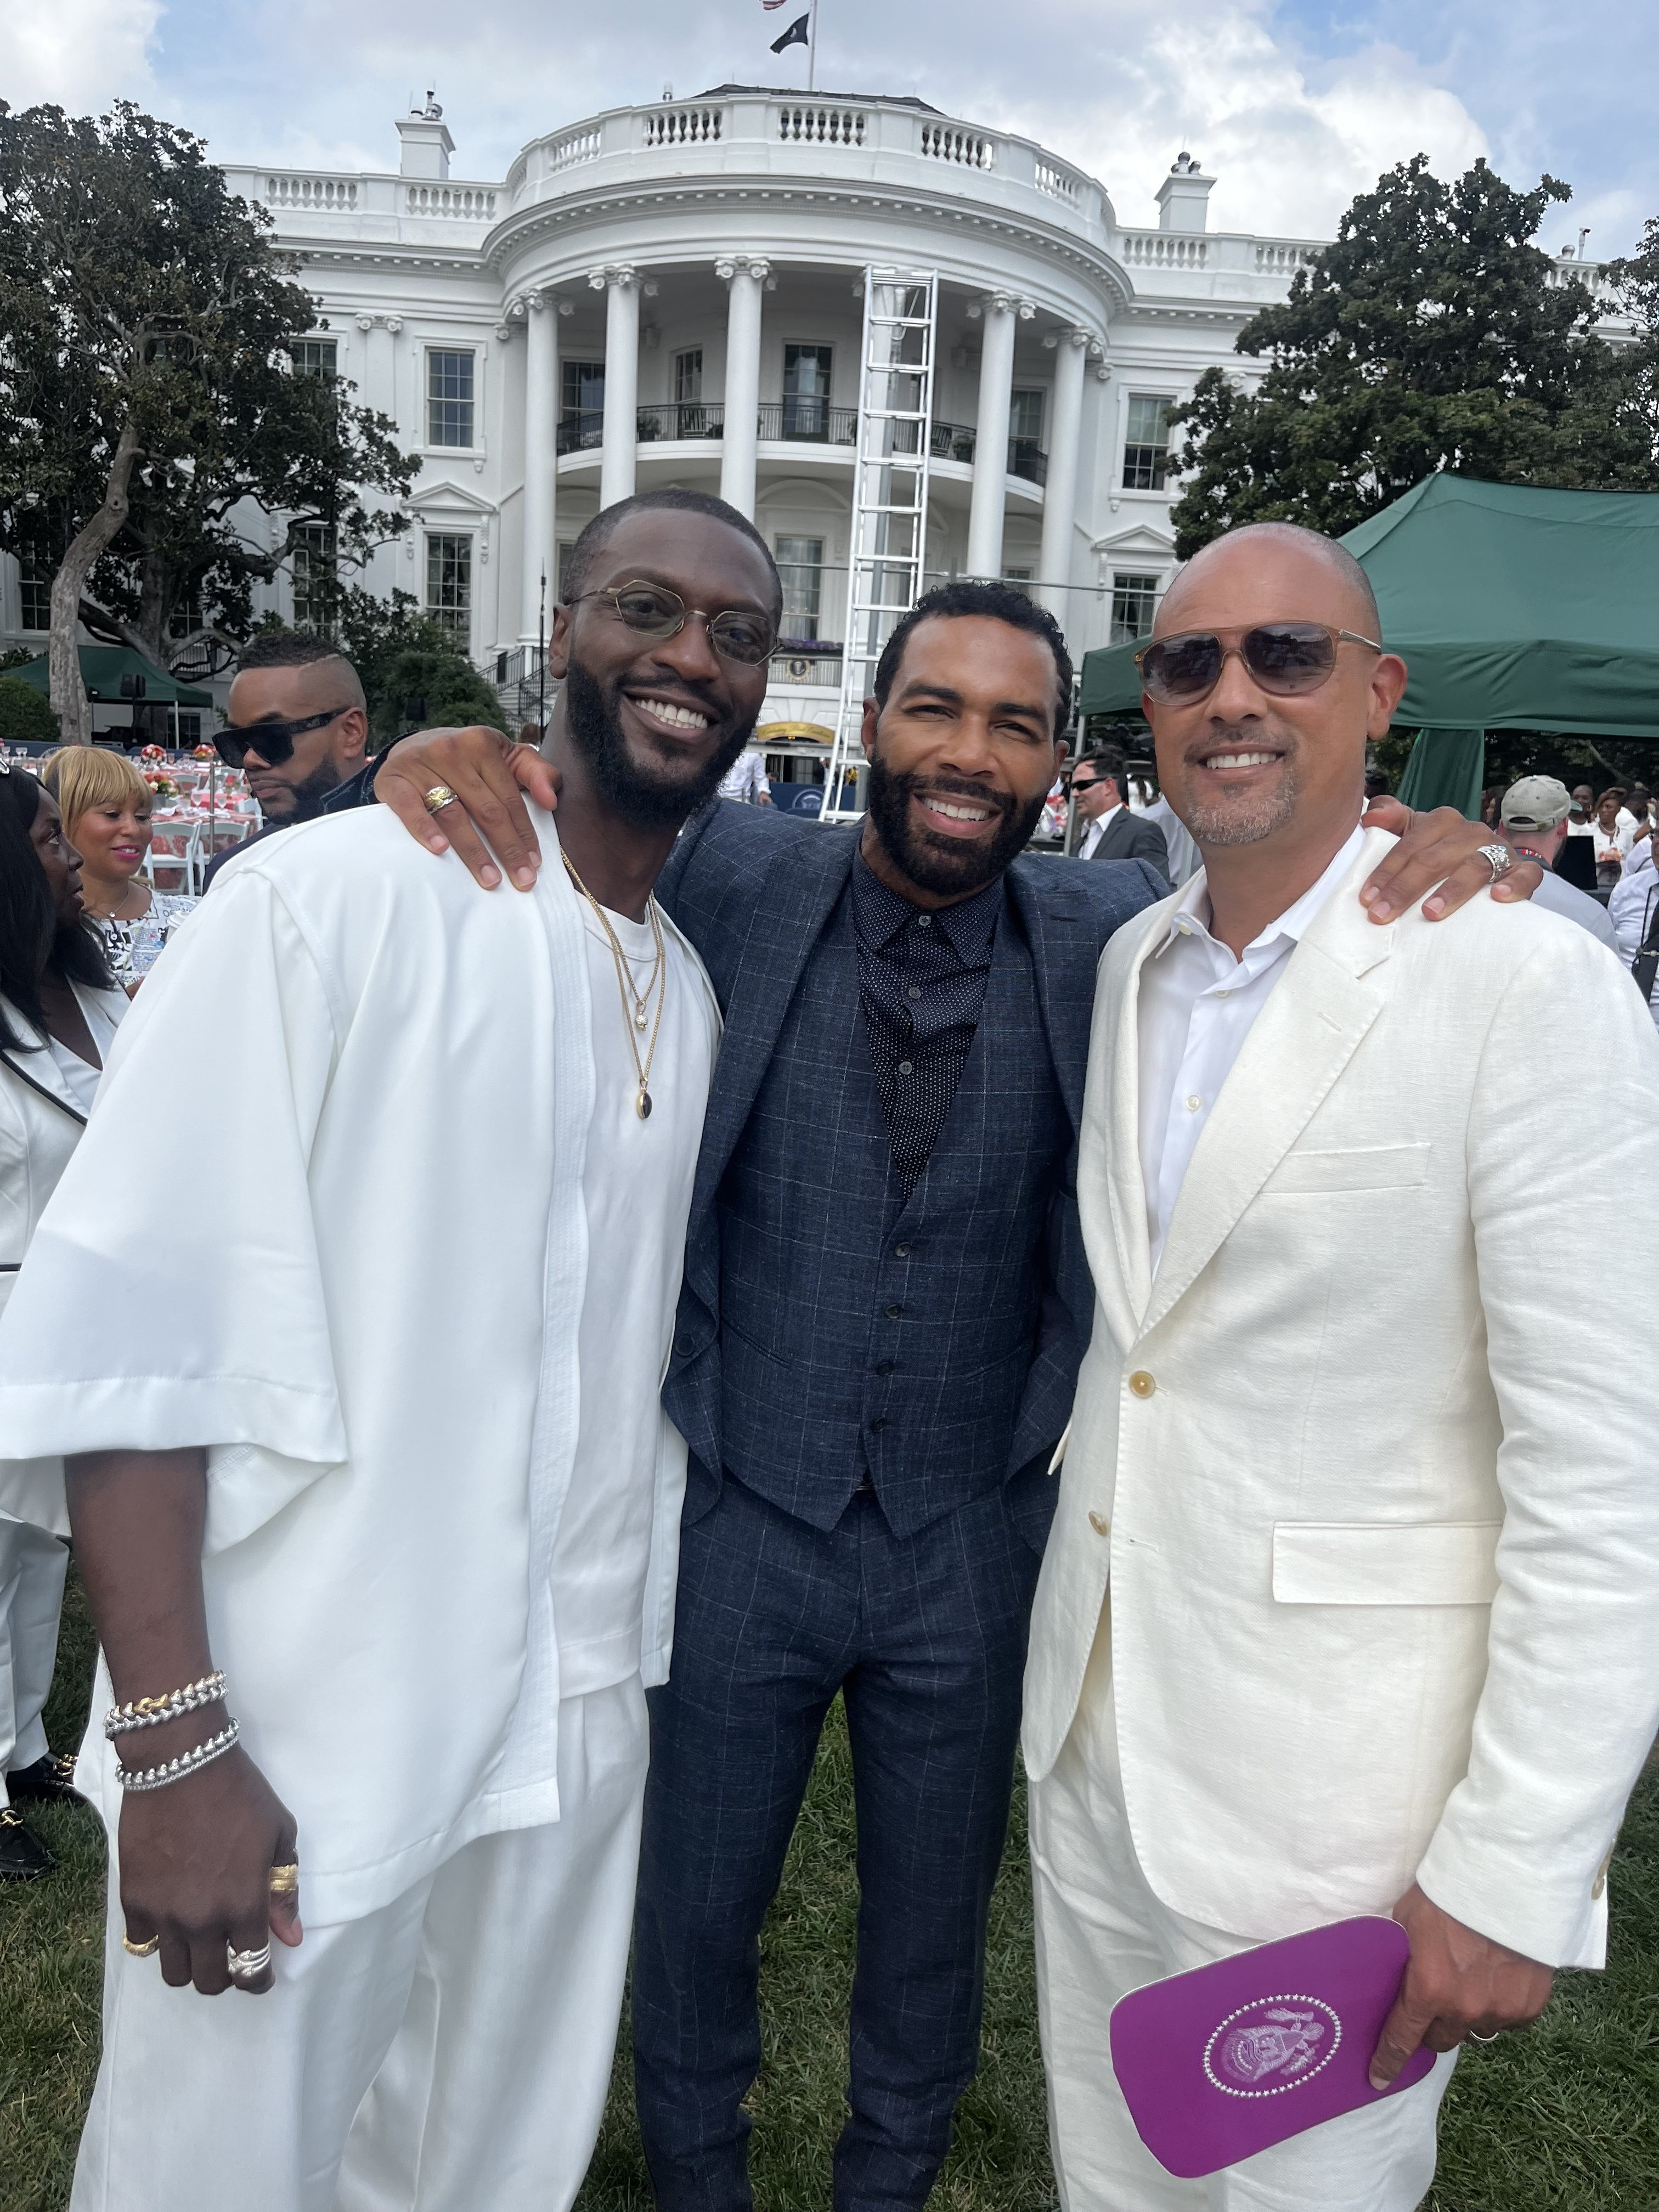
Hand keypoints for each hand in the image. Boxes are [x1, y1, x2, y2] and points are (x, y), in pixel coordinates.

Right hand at [118, 1740, 300, 1995]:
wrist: (181, 1763)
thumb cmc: (240, 1794)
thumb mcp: (279, 1834)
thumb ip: (284, 1891)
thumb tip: (289, 1938)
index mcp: (244, 1905)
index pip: (252, 1969)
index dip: (259, 1979)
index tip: (261, 1974)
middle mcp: (203, 1920)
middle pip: (210, 1982)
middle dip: (226, 1976)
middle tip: (230, 1956)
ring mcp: (164, 1914)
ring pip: (174, 1974)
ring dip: (190, 1965)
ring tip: (199, 1943)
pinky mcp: (133, 1900)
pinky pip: (142, 1944)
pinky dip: (157, 1940)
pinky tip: (169, 1920)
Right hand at [373, 728, 559, 890]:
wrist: (411, 746)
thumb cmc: (465, 758)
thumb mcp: (503, 755)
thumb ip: (534, 771)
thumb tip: (551, 800)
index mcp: (482, 743)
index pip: (510, 798)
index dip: (525, 833)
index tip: (535, 863)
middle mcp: (452, 751)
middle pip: (487, 810)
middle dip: (508, 849)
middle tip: (522, 881)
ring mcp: (421, 765)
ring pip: (454, 814)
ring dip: (474, 851)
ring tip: (490, 879)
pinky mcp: (394, 780)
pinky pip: (410, 807)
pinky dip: (424, 828)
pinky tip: (440, 850)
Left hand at [1359, 799, 1542, 922]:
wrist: (1490, 865)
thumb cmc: (1442, 855)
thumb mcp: (1415, 837)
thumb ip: (1392, 822)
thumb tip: (1370, 815)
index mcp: (1442, 821)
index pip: (1409, 845)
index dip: (1386, 872)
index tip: (1366, 899)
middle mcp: (1470, 832)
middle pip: (1435, 859)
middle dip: (1405, 888)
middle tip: (1382, 915)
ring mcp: (1498, 850)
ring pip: (1475, 867)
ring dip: (1452, 890)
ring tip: (1430, 913)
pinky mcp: (1522, 870)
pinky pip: (1525, 875)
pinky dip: (1515, 884)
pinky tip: (1499, 898)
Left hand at [1369, 1883, 1552, 2089]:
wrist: (1505, 1878)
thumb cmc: (1447, 1893)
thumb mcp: (1406, 1921)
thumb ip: (1401, 1958)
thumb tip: (1393, 1978)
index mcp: (1428, 1989)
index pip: (1402, 2039)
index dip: (1388, 2061)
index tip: (1379, 2078)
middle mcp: (1464, 2009)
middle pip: (1441, 2040)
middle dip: (1432, 2029)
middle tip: (1431, 2006)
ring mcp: (1500, 2010)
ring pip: (1476, 2031)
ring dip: (1467, 2018)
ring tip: (1468, 1987)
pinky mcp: (1529, 2005)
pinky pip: (1508, 2022)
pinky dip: (1499, 2009)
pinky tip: (1495, 1982)